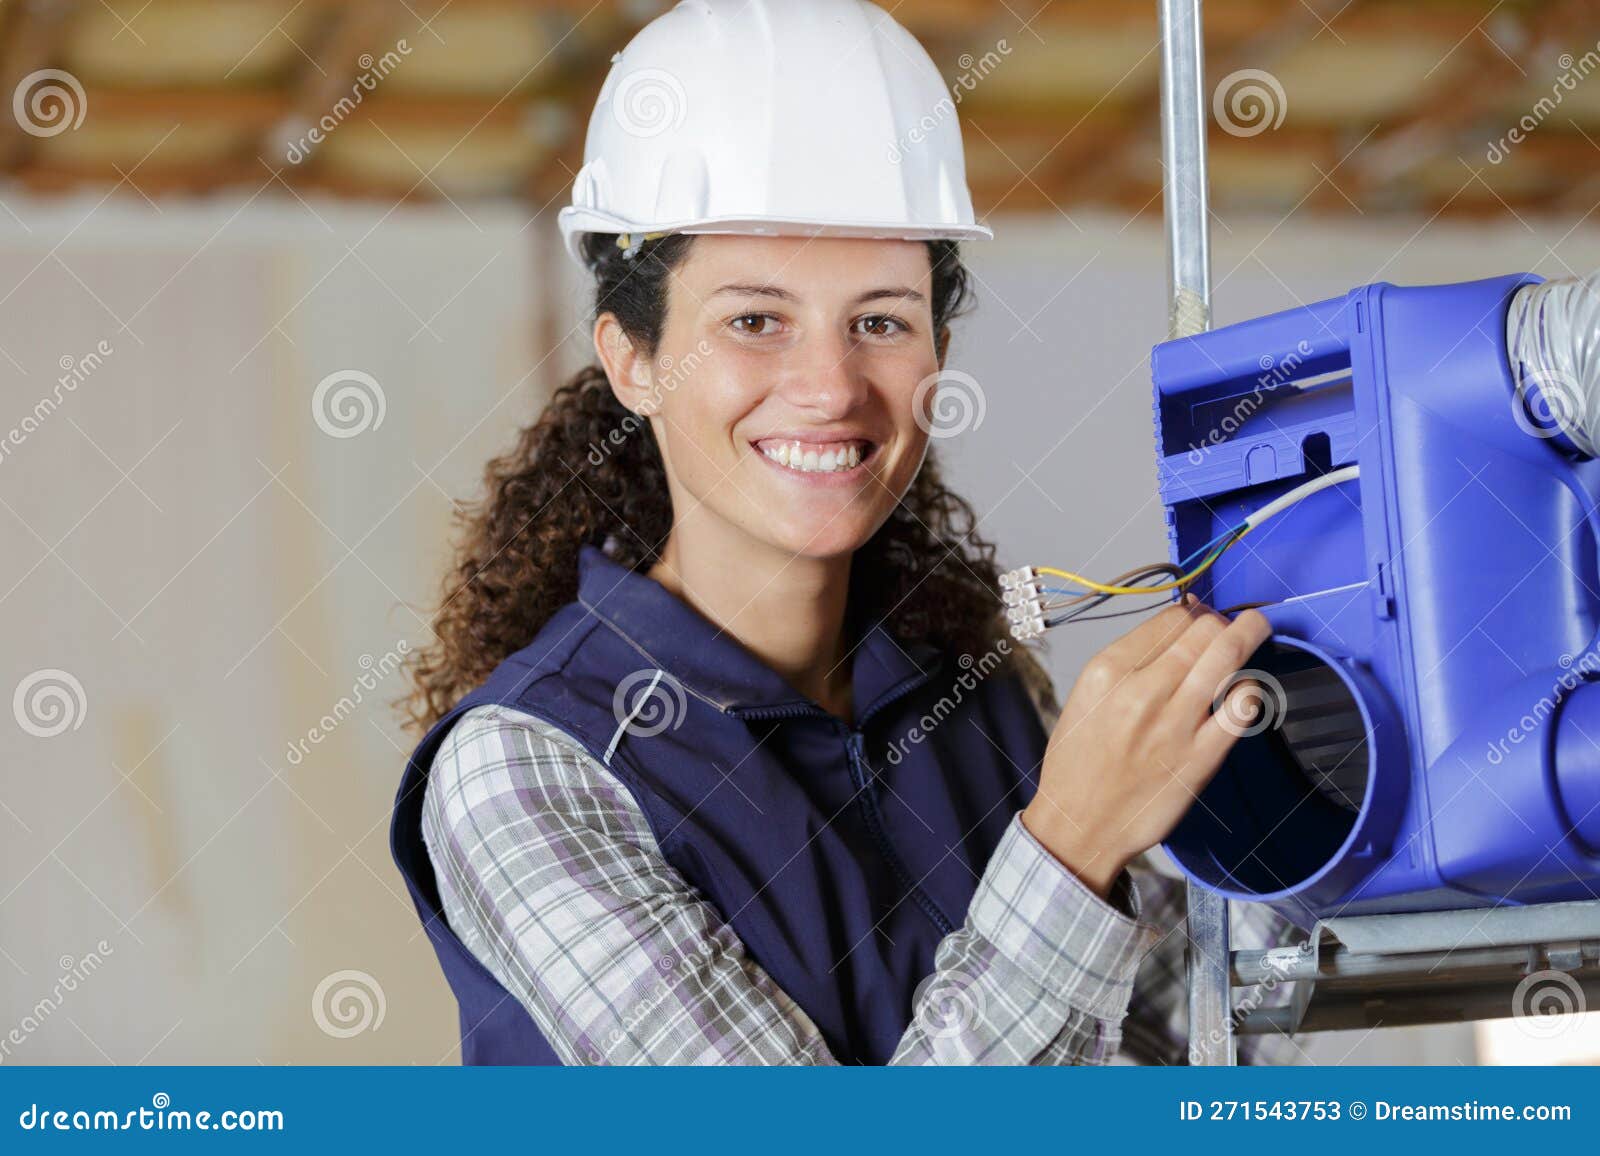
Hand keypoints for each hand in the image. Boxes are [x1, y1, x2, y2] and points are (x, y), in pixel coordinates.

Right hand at [1021, 596, 1272, 899]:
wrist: (1080, 824)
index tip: (1200, 616)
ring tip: (1256, 627)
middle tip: (1231, 623)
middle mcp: (1141, 691)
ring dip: (1249, 633)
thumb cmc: (1079, 762)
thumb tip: (1175, 628)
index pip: (1169, 618)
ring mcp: (1175, 724)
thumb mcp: (1086, 696)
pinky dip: (1250, 690)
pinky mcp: (1201, 757)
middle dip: (1223, 619)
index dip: (1192, 610)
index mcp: (1107, 671)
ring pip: (1227, 655)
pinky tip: (1244, 692)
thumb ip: (1129, 662)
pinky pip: (1243, 708)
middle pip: (1202, 629)